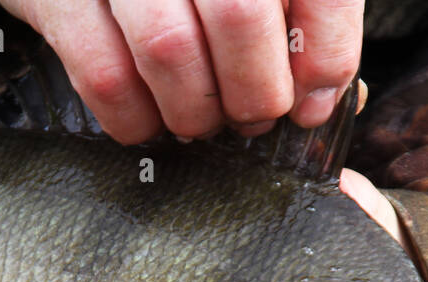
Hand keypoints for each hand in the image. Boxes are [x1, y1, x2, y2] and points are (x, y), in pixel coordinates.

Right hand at [0, 0, 365, 142]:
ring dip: (194, 111)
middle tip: (250, 116)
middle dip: (254, 92)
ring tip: (199, 119)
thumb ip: (297, 22)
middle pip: (239, 16)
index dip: (324, 57)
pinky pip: (102, 74)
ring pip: (169, 49)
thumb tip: (317, 101)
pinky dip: (133, 118)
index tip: (310, 103)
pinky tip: (147, 119)